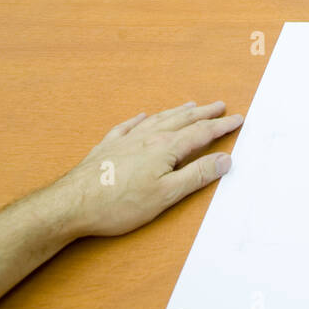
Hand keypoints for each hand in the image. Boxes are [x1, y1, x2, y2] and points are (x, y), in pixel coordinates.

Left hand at [52, 100, 243, 236]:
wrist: (72, 204)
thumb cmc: (119, 204)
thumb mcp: (166, 194)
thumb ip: (197, 176)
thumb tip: (224, 159)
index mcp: (165, 148)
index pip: (201, 133)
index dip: (221, 126)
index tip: (237, 119)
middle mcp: (147, 137)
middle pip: (181, 120)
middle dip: (203, 113)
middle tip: (219, 105)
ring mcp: (125, 140)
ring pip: (158, 119)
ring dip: (177, 112)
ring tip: (190, 105)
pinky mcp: (107, 147)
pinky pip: (128, 126)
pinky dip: (140, 119)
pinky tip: (143, 116)